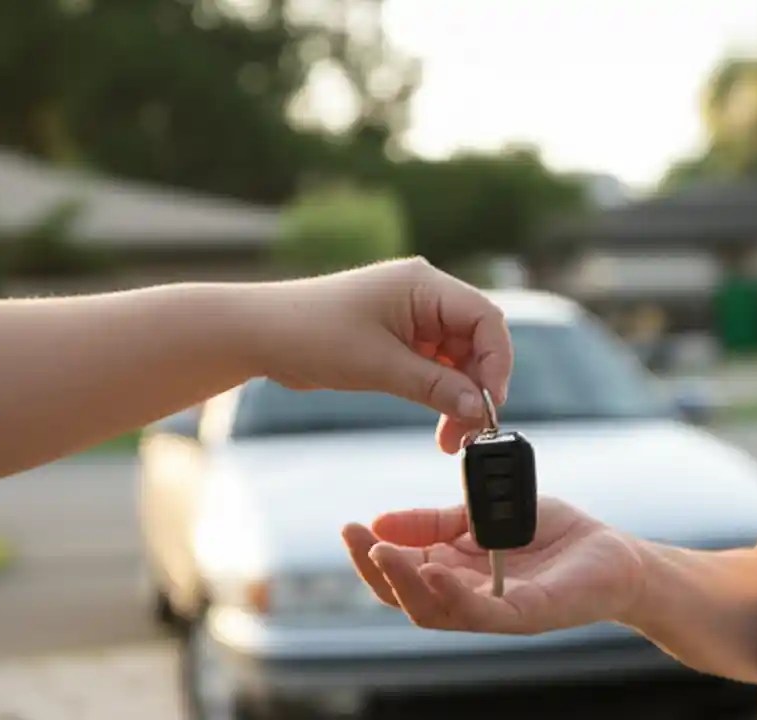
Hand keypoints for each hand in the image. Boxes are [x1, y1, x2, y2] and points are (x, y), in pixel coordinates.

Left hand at [243, 257, 511, 452]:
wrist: (259, 334)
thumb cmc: (311, 335)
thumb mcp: (379, 366)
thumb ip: (435, 386)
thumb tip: (480, 408)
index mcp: (424, 284)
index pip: (485, 318)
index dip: (497, 362)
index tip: (491, 404)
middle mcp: (425, 294)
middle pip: (477, 340)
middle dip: (478, 386)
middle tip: (470, 431)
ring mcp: (413, 315)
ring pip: (459, 357)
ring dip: (460, 396)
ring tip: (452, 437)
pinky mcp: (401, 336)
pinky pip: (437, 364)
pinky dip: (441, 392)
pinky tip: (439, 420)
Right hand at [342, 497, 644, 633]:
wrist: (614, 554)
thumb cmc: (554, 536)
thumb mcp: (484, 514)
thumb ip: (435, 522)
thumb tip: (380, 522)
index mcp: (454, 572)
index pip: (401, 571)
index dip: (371, 552)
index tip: (349, 525)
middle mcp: (467, 597)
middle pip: (407, 597)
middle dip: (376, 570)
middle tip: (357, 540)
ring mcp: (495, 611)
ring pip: (435, 611)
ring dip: (405, 583)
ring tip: (383, 554)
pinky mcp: (526, 615)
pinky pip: (482, 613)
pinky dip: (454, 595)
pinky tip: (436, 572)